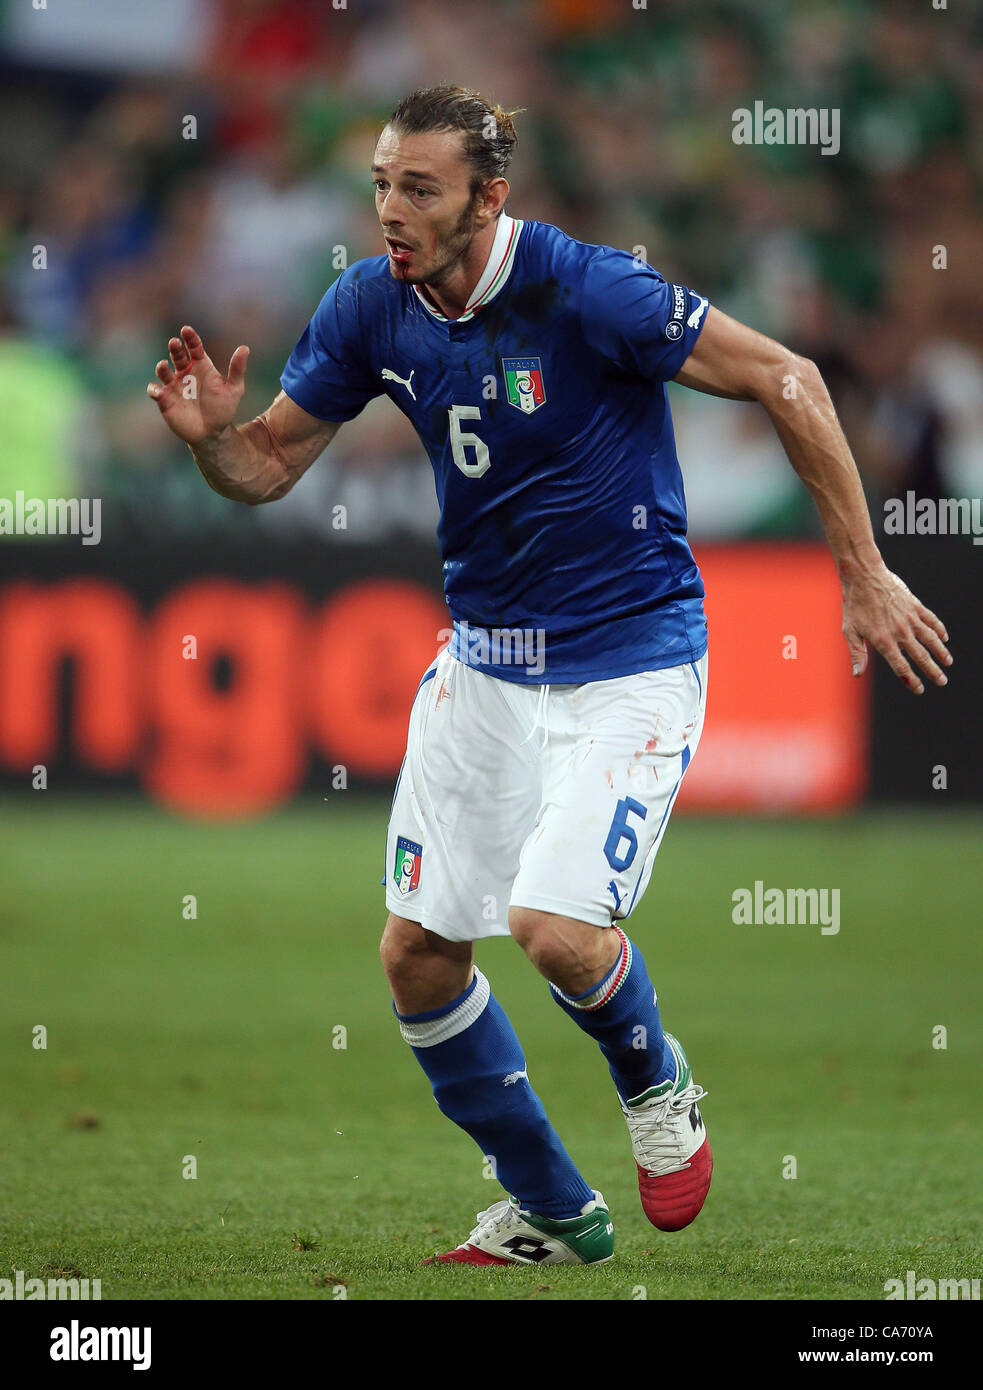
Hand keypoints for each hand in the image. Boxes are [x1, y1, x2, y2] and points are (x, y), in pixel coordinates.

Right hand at [146, 325, 248, 446]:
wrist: (213, 433)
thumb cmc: (223, 410)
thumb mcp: (234, 390)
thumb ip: (237, 369)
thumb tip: (245, 348)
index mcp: (201, 366)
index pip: (194, 347)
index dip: (190, 338)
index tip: (186, 330)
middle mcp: (185, 373)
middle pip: (177, 355)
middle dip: (175, 348)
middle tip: (174, 343)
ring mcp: (174, 386)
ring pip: (163, 372)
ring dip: (162, 367)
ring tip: (163, 366)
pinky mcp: (165, 400)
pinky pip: (155, 392)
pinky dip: (154, 390)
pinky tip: (157, 391)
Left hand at [841, 561, 951, 694]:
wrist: (864, 576)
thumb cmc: (854, 604)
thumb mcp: (849, 631)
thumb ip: (857, 654)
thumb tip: (857, 674)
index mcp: (883, 641)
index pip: (901, 667)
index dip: (911, 681)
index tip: (919, 689)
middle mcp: (900, 632)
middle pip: (920, 656)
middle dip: (932, 671)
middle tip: (942, 681)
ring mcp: (909, 618)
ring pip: (930, 639)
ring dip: (940, 652)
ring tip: (948, 663)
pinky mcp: (915, 605)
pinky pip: (931, 620)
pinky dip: (939, 630)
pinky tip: (944, 638)